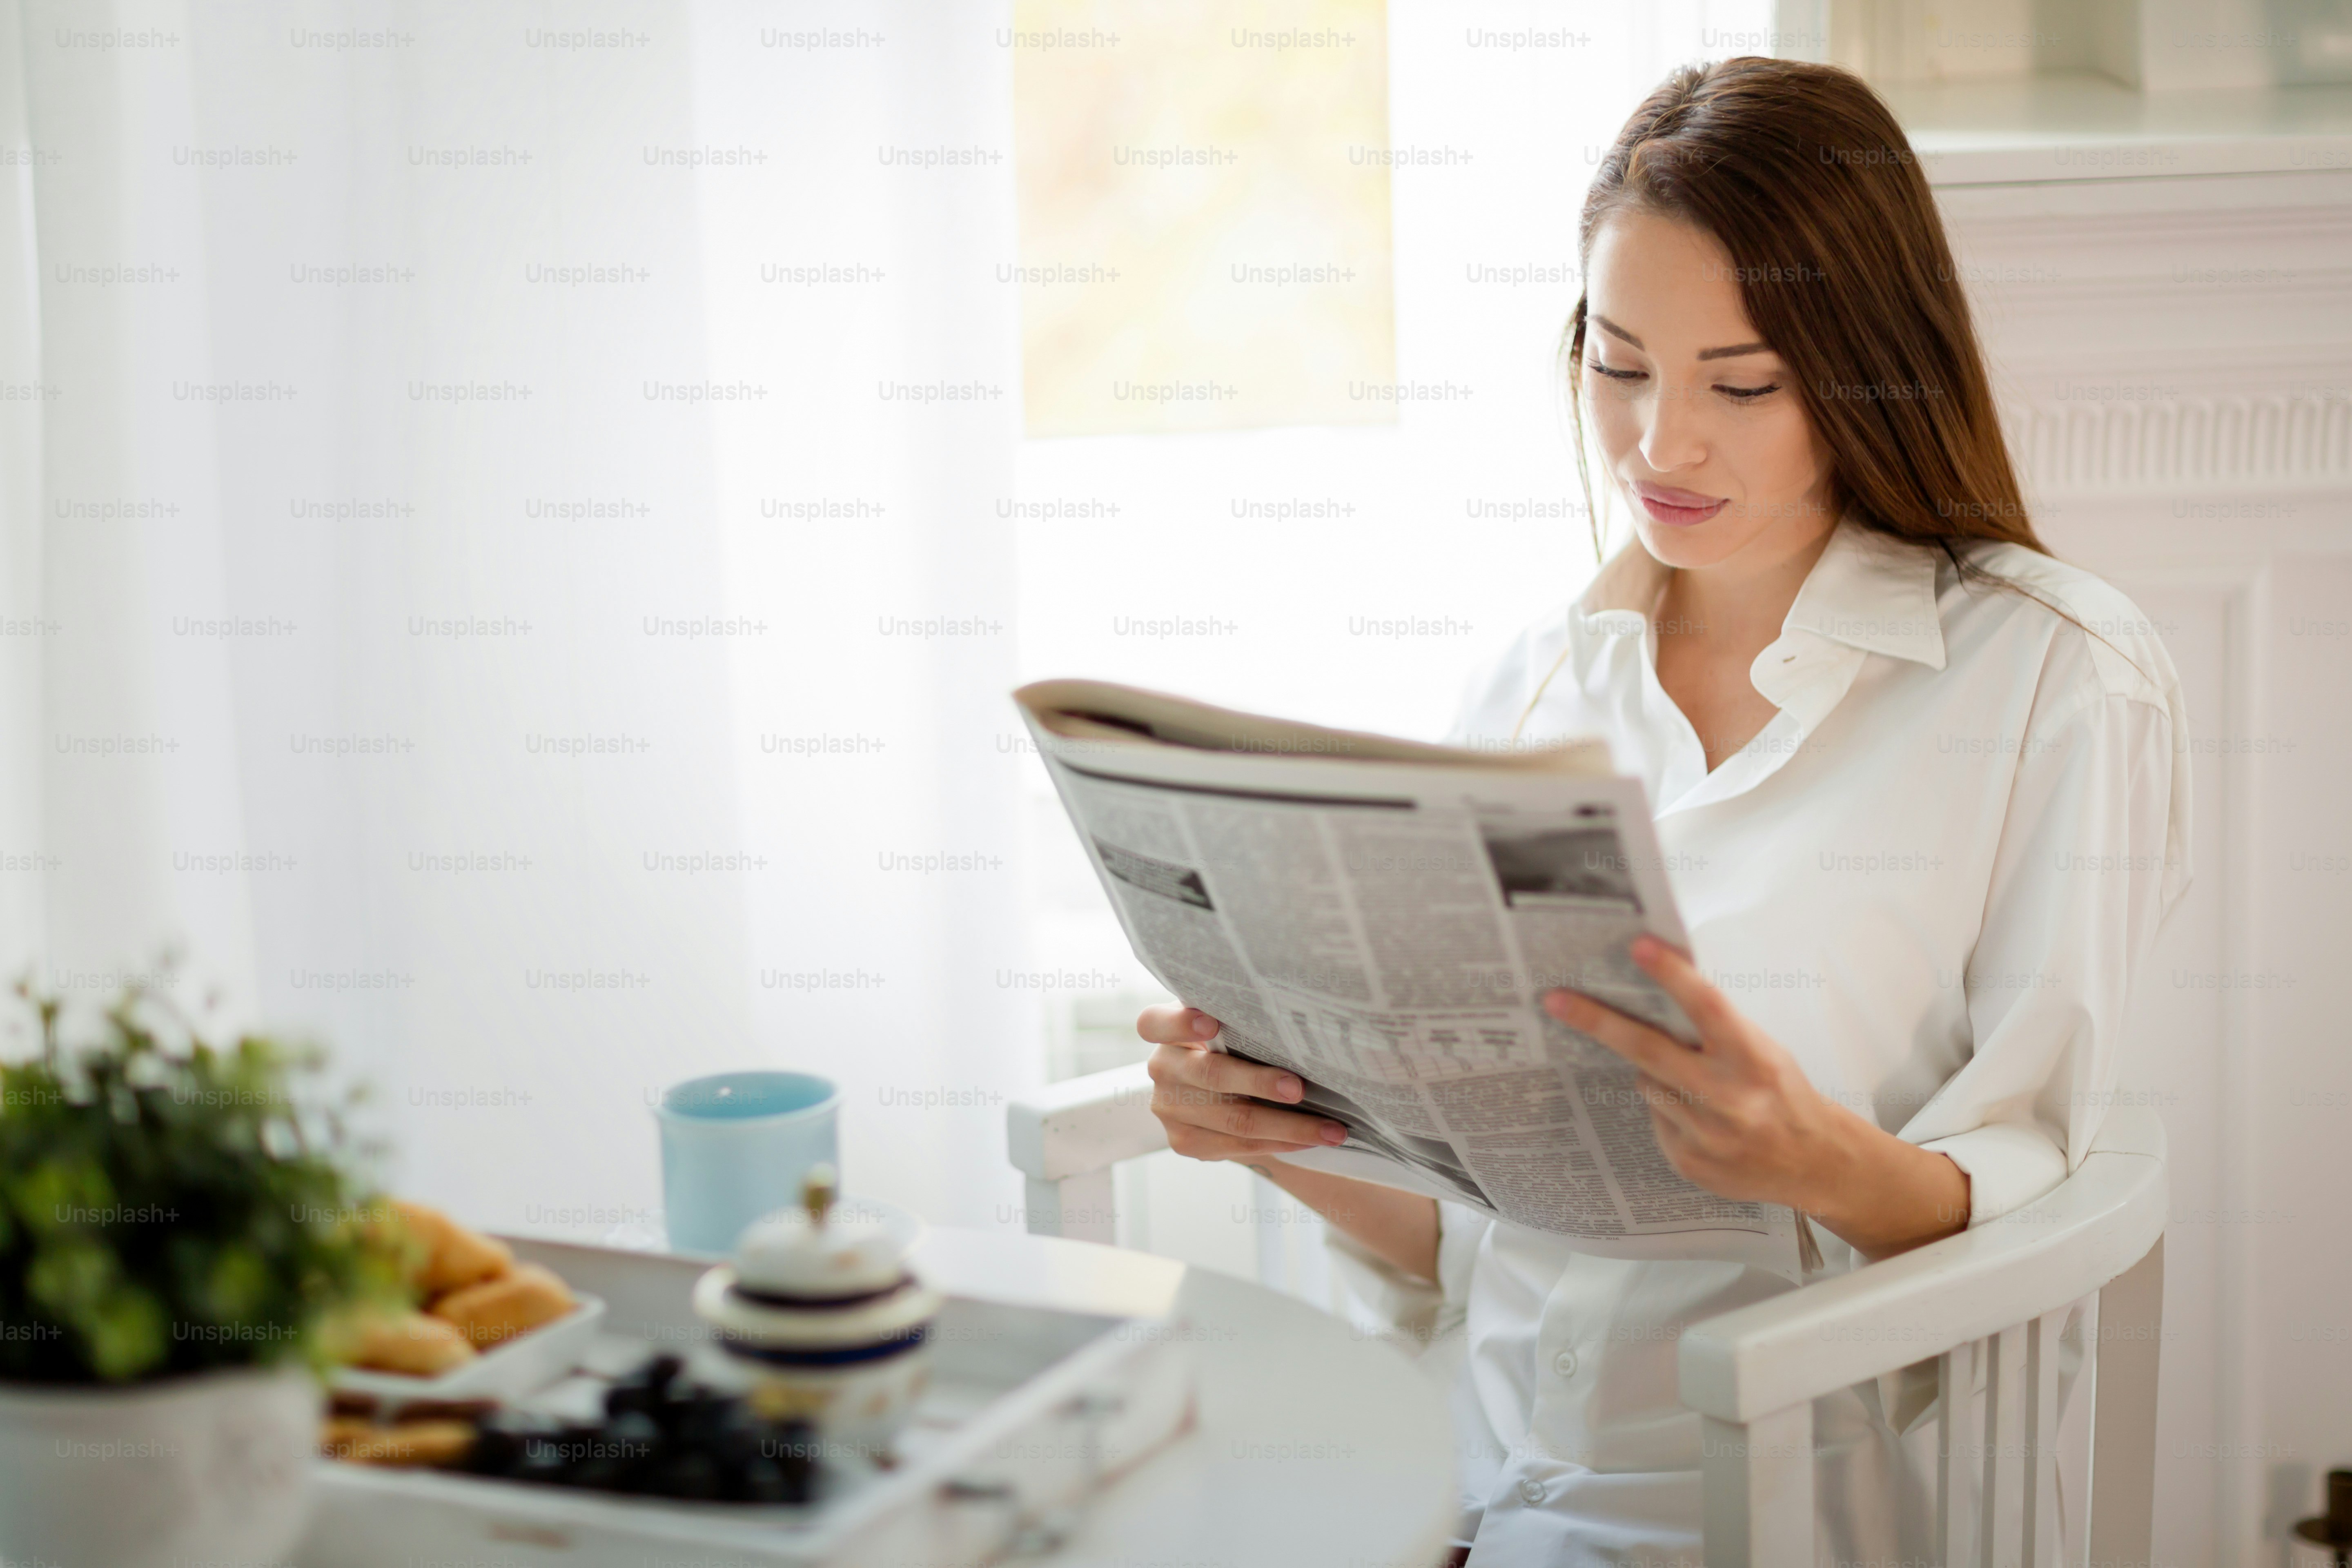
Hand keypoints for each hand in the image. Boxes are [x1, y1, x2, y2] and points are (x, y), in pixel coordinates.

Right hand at [1136, 1005, 1348, 1162]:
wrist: (1214, 1090)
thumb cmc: (1230, 1043)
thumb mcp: (1226, 1023)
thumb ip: (1240, 1018)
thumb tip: (1300, 1017)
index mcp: (1164, 1031)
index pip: (1155, 1023)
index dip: (1181, 1023)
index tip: (1212, 1023)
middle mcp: (1162, 1069)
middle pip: (1210, 1075)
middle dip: (1259, 1082)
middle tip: (1299, 1088)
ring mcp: (1169, 1109)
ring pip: (1234, 1119)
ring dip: (1289, 1126)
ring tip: (1331, 1129)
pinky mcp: (1184, 1142)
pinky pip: (1239, 1146)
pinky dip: (1280, 1142)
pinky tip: (1309, 1140)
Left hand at [1542, 935, 1968, 1260]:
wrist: (1815, 1162)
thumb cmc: (1784, 1093)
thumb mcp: (1763, 1051)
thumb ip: (1716, 1030)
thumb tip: (1657, 994)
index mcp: (1753, 1059)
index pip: (1708, 1008)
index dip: (1672, 976)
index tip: (1637, 947)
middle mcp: (1730, 1097)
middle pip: (1649, 1051)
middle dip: (1598, 1022)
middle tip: (1555, 1000)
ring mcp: (1707, 1135)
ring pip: (1648, 1084)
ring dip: (1655, 1075)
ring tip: (1693, 1083)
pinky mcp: (1690, 1162)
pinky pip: (1657, 1121)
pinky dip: (1668, 1112)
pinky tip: (1700, 1119)